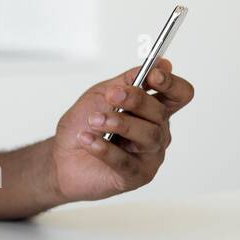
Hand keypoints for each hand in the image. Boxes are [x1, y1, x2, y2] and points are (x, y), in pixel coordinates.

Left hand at [51, 59, 194, 203]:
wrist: (61, 157)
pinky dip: (104, 148)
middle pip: (160, 112)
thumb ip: (129, 80)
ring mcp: (149, 155)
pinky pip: (126, 161)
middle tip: (111, 95)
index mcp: (152, 110)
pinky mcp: (136, 176)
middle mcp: (157, 132)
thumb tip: (162, 64)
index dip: (171, 83)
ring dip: (119, 123)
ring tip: (94, 120)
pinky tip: (88, 139)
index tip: (152, 75)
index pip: (179, 94)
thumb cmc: (84, 125)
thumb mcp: (102, 94)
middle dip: (136, 100)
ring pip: (148, 136)